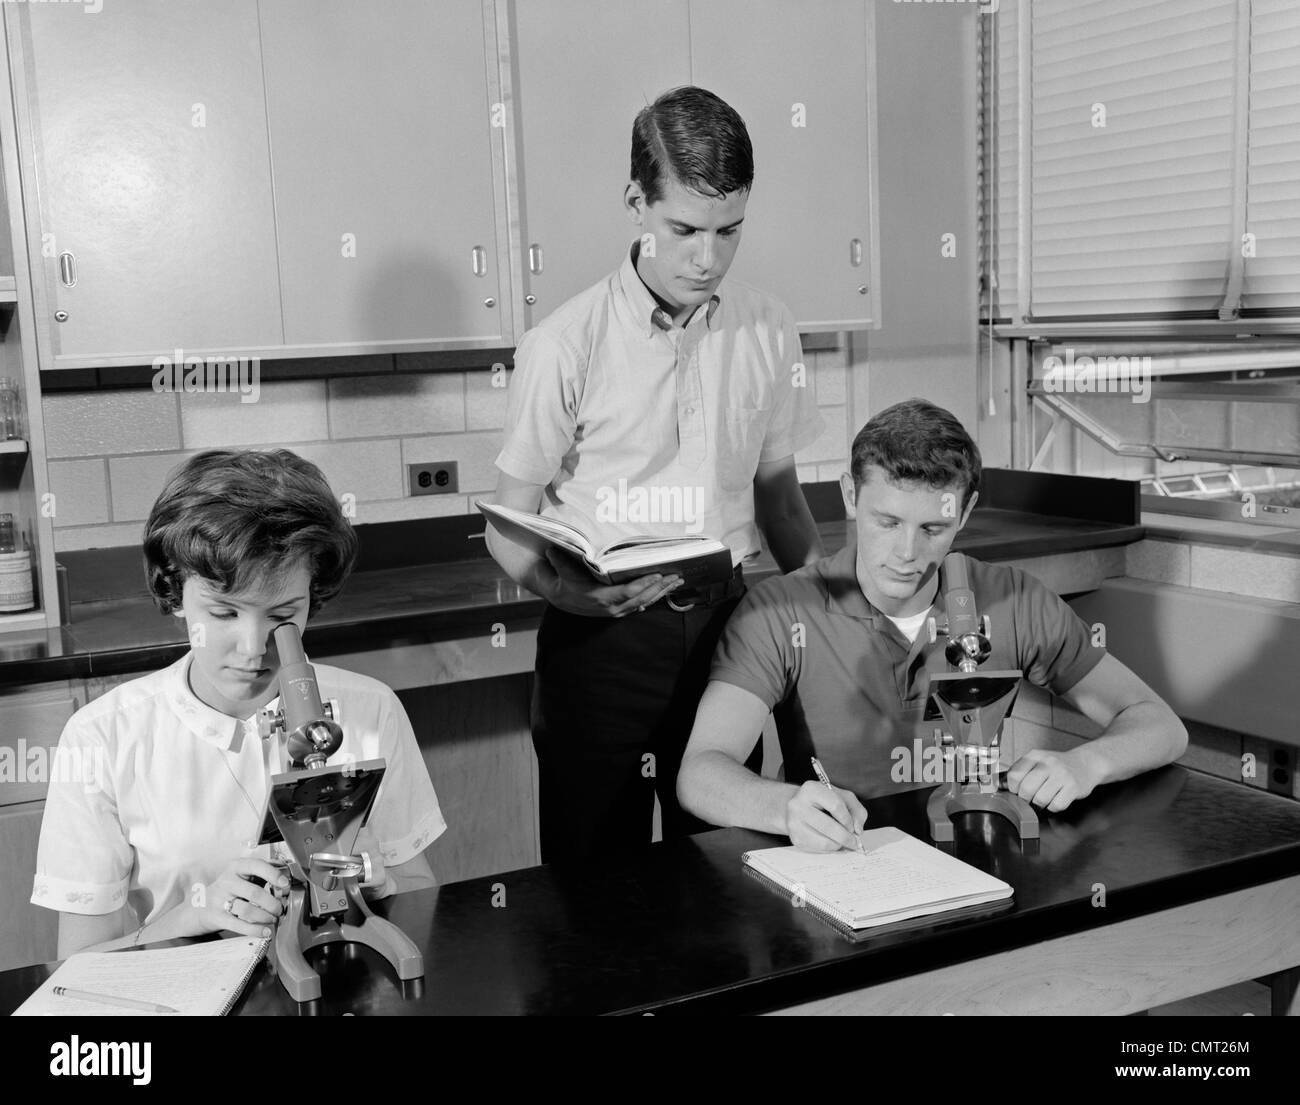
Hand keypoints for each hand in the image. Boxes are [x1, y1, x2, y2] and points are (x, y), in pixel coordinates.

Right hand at [182, 858, 290, 938]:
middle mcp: (227, 881)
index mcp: (236, 867)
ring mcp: (220, 900)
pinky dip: (256, 930)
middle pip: (255, 893)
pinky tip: (266, 931)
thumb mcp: (244, 874)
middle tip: (281, 909)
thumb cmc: (231, 888)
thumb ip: (264, 872)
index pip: (256, 866)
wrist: (200, 906)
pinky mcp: (217, 917)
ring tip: (274, 919)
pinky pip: (239, 925)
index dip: (273, 875)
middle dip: (273, 903)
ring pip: (247, 910)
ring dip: (265, 917)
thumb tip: (287, 872)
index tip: (285, 884)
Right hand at [542, 548, 682, 616]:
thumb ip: (561, 561)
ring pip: (644, 603)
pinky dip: (654, 597)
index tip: (658, 575)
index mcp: (601, 599)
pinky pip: (641, 605)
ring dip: (661, 593)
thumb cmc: (563, 583)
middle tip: (676, 576)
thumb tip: (553, 549)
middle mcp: (612, 608)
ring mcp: (617, 612)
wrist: (560, 599)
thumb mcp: (561, 572)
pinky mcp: (619, 611)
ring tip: (676, 582)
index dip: (644, 585)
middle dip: (660, 587)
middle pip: (641, 599)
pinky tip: (665, 591)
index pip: (627, 593)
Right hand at [785, 781, 868, 852]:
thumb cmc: (824, 802)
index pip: (835, 806)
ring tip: (843, 842)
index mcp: (811, 789)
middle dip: (846, 837)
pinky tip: (833, 843)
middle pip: (829, 826)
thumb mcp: (842, 797)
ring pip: (824, 842)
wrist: (799, 808)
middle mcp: (798, 805)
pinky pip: (818, 850)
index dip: (848, 819)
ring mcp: (794, 823)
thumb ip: (856, 810)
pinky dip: (830, 849)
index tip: (853, 827)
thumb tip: (858, 830)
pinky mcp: (795, 838)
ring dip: (839, 845)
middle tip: (854, 842)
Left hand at [1004, 748, 1097, 812]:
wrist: (1086, 763)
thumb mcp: (1037, 762)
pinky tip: (1056, 799)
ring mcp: (1062, 775)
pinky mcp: (1073, 787)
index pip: (1014, 775)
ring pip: (1040, 799)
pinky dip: (1053, 807)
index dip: (1012, 788)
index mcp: (1035, 755)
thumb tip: (999, 785)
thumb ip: (1019, 771)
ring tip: (1043, 799)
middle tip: (1030, 798)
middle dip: (1025, 798)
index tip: (1016, 791)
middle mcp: (1048, 763)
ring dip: (1039, 804)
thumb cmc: (1057, 766)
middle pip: (1026, 789)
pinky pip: (1056, 805)